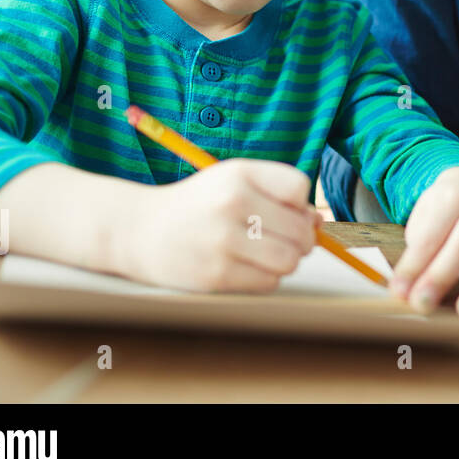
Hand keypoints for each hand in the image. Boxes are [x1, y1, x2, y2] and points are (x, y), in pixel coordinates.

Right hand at [129, 158, 319, 291]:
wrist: (140, 231)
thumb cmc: (200, 205)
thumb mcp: (235, 182)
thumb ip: (279, 195)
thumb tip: (318, 224)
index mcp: (239, 175)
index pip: (299, 188)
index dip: (300, 203)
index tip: (283, 209)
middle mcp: (231, 204)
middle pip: (300, 230)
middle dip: (301, 238)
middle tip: (283, 239)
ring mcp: (223, 241)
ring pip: (289, 261)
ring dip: (286, 261)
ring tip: (265, 253)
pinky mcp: (216, 275)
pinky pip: (268, 283)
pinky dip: (266, 278)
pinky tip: (246, 266)